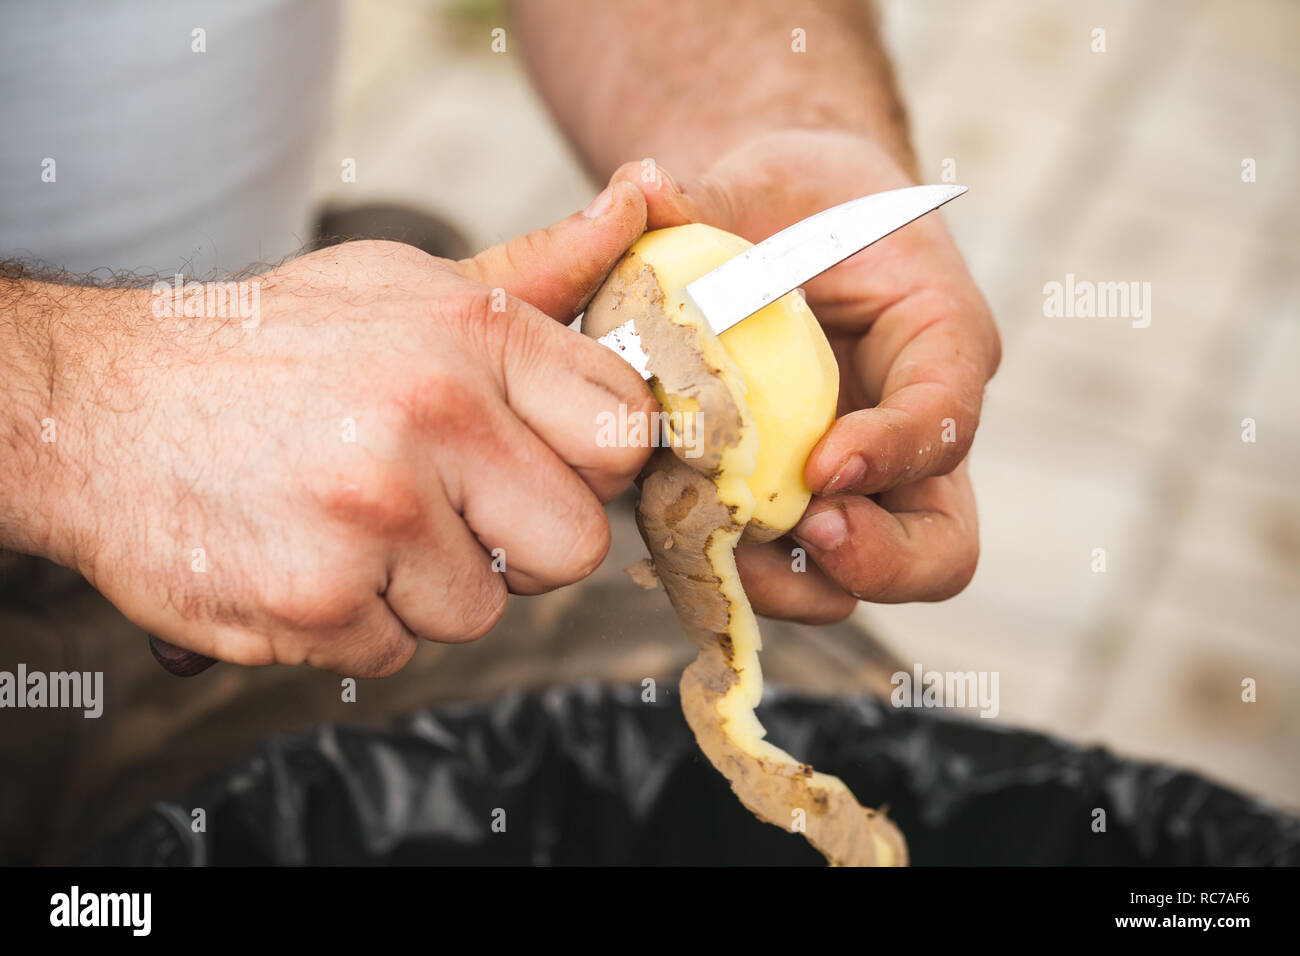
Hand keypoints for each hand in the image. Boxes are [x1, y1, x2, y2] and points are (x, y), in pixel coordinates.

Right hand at [42, 184, 653, 673]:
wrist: (96, 404)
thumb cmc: (271, 347)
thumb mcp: (404, 286)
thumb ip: (536, 273)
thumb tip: (641, 205)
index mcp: (471, 333)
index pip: (624, 429)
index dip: (590, 461)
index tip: (545, 462)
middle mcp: (433, 415)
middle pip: (577, 543)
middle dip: (522, 541)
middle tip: (448, 506)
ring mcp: (376, 513)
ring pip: (485, 610)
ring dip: (427, 585)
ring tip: (356, 521)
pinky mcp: (319, 601)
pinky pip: (399, 651)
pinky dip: (358, 622)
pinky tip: (309, 555)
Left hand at [610, 129, 1000, 622]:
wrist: (778, 237)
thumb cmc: (793, 200)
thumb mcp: (765, 177)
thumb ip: (709, 195)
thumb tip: (642, 188)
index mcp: (937, 342)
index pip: (948, 418)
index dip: (897, 452)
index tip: (826, 465)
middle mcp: (910, 433)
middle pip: (941, 546)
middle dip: (878, 561)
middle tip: (805, 530)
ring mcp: (853, 486)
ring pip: (858, 580)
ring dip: (793, 582)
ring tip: (721, 545)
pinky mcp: (789, 509)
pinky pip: (781, 570)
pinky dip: (733, 572)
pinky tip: (675, 538)